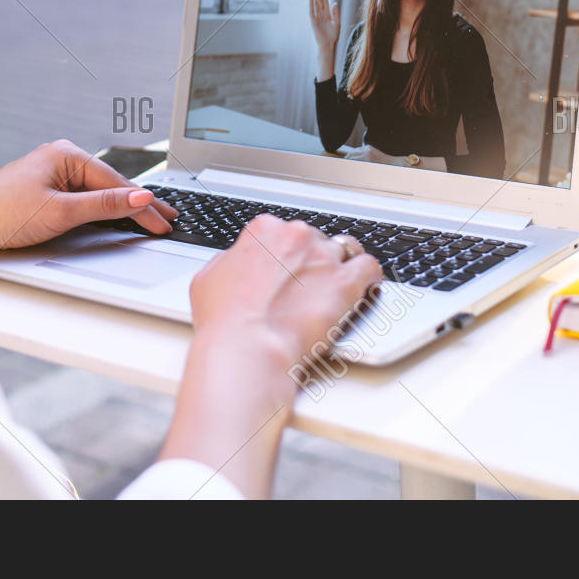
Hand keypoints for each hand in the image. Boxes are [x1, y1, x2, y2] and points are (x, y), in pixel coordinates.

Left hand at [0, 139, 177, 260]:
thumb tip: (139, 198)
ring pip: (99, 190)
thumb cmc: (3, 213)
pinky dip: (105, 206)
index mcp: (67, 154)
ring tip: (151, 216)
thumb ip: (104, 205)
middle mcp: (61, 158)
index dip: (143, 207)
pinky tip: (118, 212)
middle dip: (140, 203)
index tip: (164, 223)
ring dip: (124, 205)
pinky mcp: (46, 187)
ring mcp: (53, 172)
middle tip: (169, 219)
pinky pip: (85, 195)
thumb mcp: (61, 212)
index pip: (116, 184)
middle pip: (111, 185)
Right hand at [190, 215, 381, 367]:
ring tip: (336, 289)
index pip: (285, 232)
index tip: (286, 271)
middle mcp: (296, 235)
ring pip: (345, 250)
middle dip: (313, 261)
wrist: (246, 348)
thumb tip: (238, 262)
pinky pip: (369, 268)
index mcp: (263, 229)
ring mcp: (324, 256)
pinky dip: (369, 277)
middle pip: (315, 239)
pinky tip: (365, 288)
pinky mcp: (346, 282)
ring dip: (340, 268)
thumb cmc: (224, 321)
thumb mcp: (208, 279)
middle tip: (306, 289)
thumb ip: (231, 261)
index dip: (286, 254)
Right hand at [309, 0, 339, 78]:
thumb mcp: (337, 23)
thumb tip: (334, 2)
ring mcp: (317, 17)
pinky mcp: (313, 21)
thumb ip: (335, 13)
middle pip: (320, 1)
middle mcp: (322, 14)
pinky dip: (311, 5)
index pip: (325, 2)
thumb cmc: (333, 36)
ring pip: (315, 4)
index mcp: (328, 14)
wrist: (328, 44)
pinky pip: (311, 11)